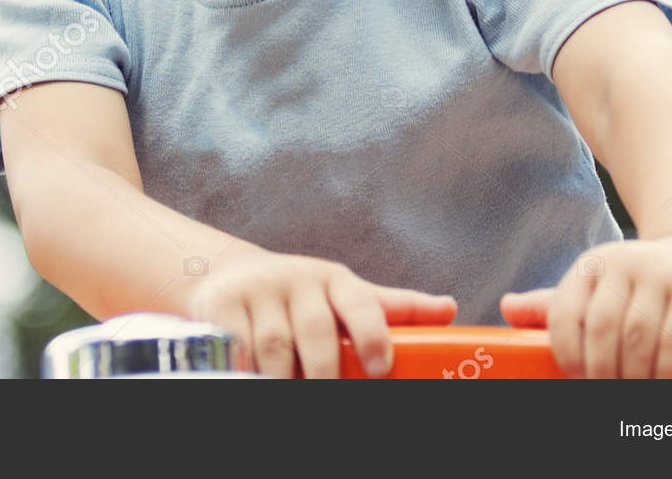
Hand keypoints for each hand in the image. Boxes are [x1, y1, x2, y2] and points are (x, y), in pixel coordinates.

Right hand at [181, 251, 456, 378]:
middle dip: (326, 373)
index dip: (372, 334)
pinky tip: (256, 380)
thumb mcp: (346, 296)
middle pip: (316, 333)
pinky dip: (246, 370)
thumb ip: (392, 308)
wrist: (233, 276)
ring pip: (274, 349)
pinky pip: (235, 347)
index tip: (380, 367)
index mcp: (336, 279)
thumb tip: (450, 308)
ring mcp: (257, 291)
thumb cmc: (304, 297)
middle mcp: (297, 279)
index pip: (361, 302)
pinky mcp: (220, 305)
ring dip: (284, 381)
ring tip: (295, 392)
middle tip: (331, 394)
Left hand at [499, 235, 671, 378]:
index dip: (566, 354)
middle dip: (601, 372)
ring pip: (637, 338)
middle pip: (601, 330)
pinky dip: (664, 373)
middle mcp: (624, 261)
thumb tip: (506, 308)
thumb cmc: (645, 285)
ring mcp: (662, 274)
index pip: (564, 313)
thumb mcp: (600, 289)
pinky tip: (662, 386)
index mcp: (592, 264)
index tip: (577, 380)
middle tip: (608, 393)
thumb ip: (557, 304)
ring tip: (634, 394)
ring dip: (633, 377)